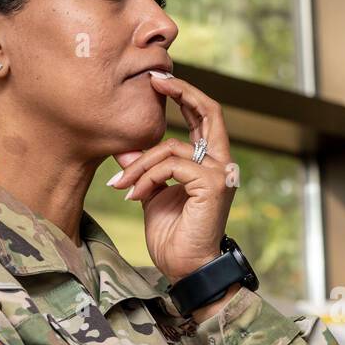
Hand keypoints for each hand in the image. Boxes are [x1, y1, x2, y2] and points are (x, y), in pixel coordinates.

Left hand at [106, 75, 235, 281]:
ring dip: (139, 165)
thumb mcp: (152, 193)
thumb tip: (124, 148)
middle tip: (154, 78)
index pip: (204, 116)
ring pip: (171, 147)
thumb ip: (145, 168)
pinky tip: (135, 197)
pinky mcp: (213, 185)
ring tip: (123, 186)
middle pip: (209, 111)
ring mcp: (221, 173)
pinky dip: (148, 178)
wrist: (184, 266)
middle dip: (180, 91)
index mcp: (211, 162)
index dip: (183, 95)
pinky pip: (171, 166)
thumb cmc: (173, 234)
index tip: (157, 81)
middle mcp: (222, 163)